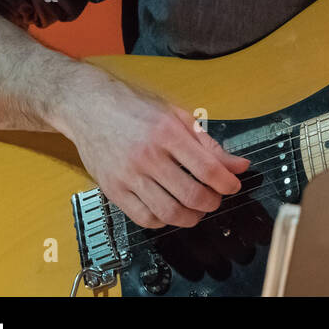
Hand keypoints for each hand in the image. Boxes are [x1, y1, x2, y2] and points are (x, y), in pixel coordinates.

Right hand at [59, 70, 250, 227]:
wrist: (89, 107)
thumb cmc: (135, 108)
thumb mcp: (176, 116)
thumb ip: (208, 144)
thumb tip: (239, 166)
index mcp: (168, 133)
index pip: (208, 169)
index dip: (227, 183)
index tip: (233, 186)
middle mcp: (148, 156)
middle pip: (191, 195)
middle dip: (211, 203)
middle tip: (215, 199)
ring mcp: (128, 175)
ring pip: (168, 212)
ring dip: (190, 217)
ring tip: (196, 210)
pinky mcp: (112, 189)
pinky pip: (143, 218)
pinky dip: (163, 221)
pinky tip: (170, 211)